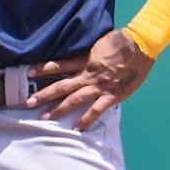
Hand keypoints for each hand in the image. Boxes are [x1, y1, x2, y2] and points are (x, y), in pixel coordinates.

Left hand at [25, 30, 154, 130]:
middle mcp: (88, 74)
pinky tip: (77, 128)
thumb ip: (90, 53)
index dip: (42, 69)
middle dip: (44, 95)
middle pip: (62, 86)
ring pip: (75, 99)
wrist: (141, 45)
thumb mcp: (100, 43)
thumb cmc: (123, 41)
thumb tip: (82, 55)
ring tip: (44, 117)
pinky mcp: (112, 95)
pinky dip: (86, 119)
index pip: (59, 65)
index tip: (28, 73)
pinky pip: (97, 109)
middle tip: (28, 103)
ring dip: (59, 109)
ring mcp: (99, 86)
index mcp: (85, 59)